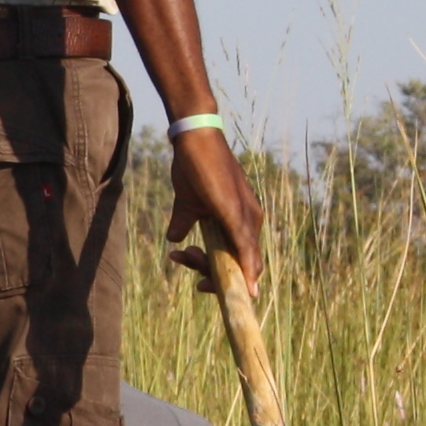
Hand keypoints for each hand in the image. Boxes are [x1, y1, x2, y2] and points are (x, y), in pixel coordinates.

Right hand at [168, 124, 265, 286]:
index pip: (242, 260)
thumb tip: (174, 240)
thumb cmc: (193, 167)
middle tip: (184, 261)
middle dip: (212, 276)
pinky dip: (247, 268)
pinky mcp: (236, 213)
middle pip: (241, 266)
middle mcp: (251, 221)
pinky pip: (245, 246)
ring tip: (184, 255)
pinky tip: (246, 286)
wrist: (194, 139)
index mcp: (242, 220)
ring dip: (211, 269)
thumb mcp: (187, 203)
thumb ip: (184, 222)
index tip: (200, 283)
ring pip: (239, 261)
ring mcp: (246, 217)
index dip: (224, 277)